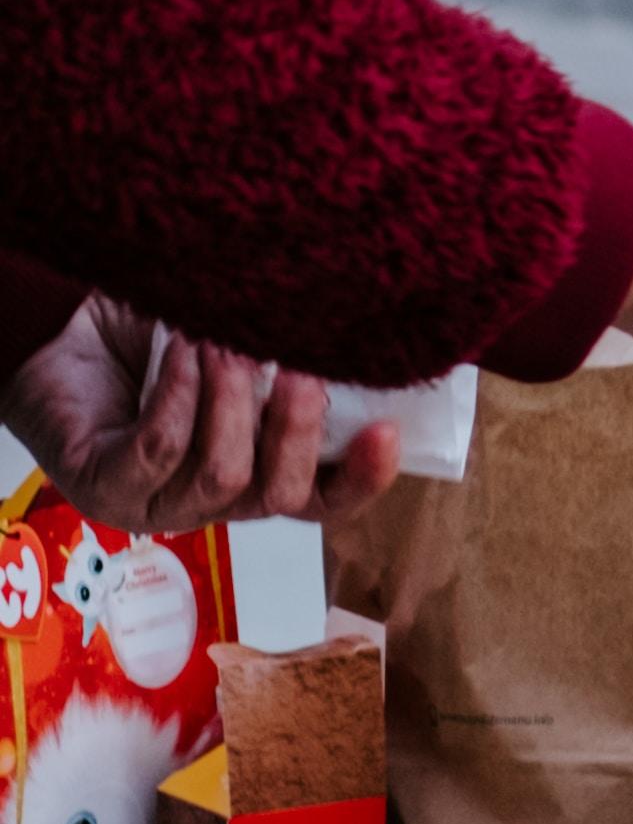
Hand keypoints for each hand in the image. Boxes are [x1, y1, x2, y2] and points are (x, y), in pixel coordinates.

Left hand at [1, 297, 399, 532]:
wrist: (52, 327)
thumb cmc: (143, 335)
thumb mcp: (230, 337)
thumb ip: (282, 347)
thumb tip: (351, 319)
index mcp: (253, 473)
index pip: (322, 498)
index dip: (362, 477)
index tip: (387, 432)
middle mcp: (210, 501)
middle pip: (279, 497)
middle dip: (294, 432)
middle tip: (297, 369)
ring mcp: (155, 504)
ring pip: (220, 478)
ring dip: (230, 404)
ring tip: (223, 343)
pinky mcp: (103, 488)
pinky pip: (159, 452)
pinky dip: (179, 398)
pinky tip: (182, 354)